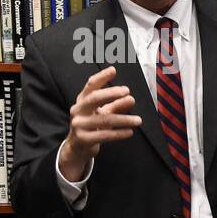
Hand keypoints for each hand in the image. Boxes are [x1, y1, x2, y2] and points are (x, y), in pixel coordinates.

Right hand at [61, 65, 140, 180]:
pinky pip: (104, 135)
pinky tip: (130, 131)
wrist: (78, 147)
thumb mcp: (104, 113)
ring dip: (124, 119)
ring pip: (104, 119)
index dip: (101, 77)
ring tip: (138, 120)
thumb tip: (131, 98)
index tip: (113, 70)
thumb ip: (116, 105)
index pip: (90, 86)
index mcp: (82, 101)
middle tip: (127, 91)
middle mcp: (78, 110)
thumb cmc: (93, 126)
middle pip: (94, 98)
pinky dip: (118, 133)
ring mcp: (79, 124)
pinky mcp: (83, 139)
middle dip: (111, 93)